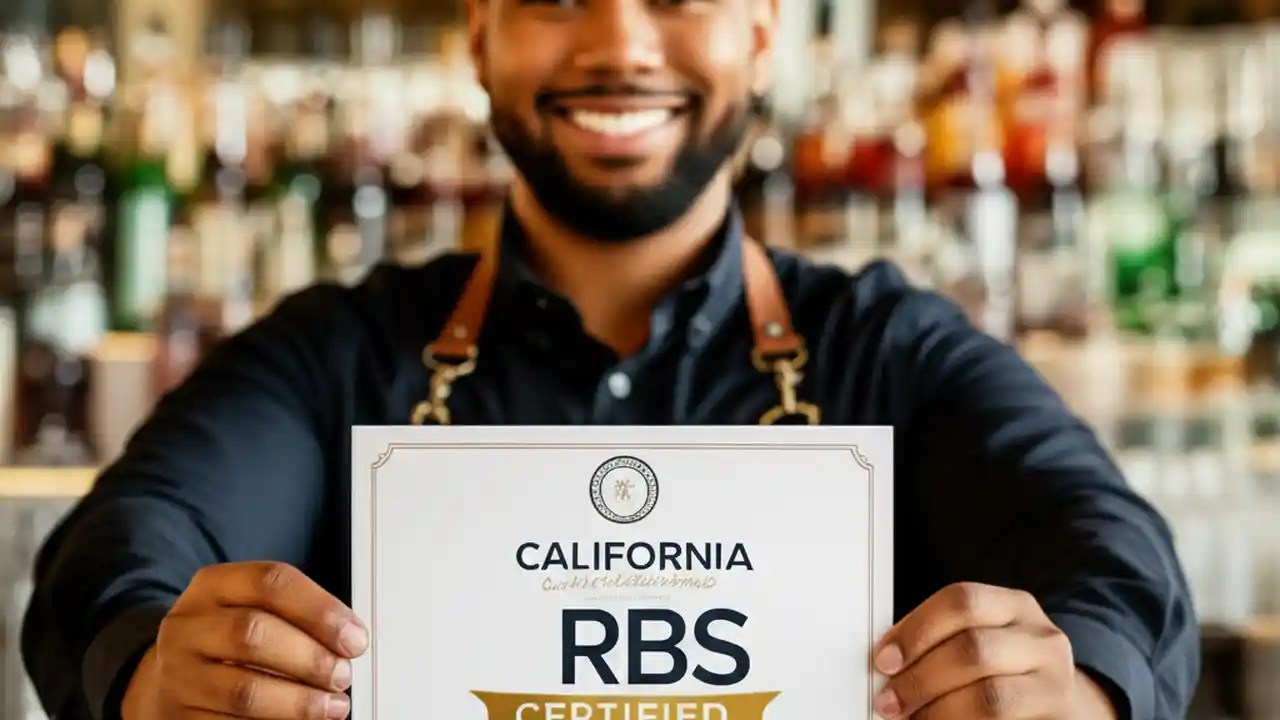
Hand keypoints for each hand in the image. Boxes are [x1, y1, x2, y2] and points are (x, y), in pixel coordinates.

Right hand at [121, 562, 368, 718]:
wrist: (168, 681)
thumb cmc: (226, 642)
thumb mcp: (251, 608)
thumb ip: (296, 616)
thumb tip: (348, 639)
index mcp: (213, 586)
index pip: (272, 582)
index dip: (321, 610)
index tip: (354, 637)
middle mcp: (187, 626)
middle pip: (253, 633)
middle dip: (310, 658)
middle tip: (343, 675)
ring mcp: (178, 674)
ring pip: (244, 689)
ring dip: (299, 701)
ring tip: (332, 706)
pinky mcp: (179, 716)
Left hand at [871, 582, 1114, 718]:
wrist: (1062, 705)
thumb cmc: (1003, 669)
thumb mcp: (982, 638)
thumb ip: (940, 642)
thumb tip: (885, 664)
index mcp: (1015, 606)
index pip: (961, 602)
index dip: (916, 630)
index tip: (883, 661)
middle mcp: (1043, 641)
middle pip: (973, 650)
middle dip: (921, 679)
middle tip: (889, 701)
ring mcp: (1057, 685)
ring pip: (989, 698)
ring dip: (938, 713)